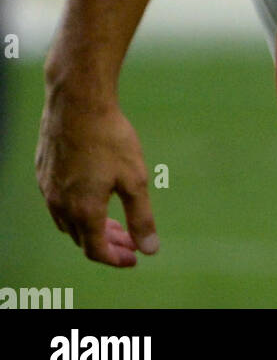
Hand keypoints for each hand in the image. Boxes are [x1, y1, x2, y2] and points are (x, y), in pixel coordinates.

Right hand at [36, 94, 159, 266]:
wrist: (78, 100)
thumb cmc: (109, 137)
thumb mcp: (134, 179)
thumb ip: (141, 217)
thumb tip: (150, 249)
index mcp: (83, 211)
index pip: (96, 251)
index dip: (116, 258)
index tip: (134, 257)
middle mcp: (60, 205)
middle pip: (82, 238)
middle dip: (107, 243)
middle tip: (129, 240)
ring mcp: (48, 187)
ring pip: (67, 221)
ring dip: (89, 226)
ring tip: (111, 221)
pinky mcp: (43, 169)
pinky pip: (56, 200)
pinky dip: (75, 207)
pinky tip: (90, 193)